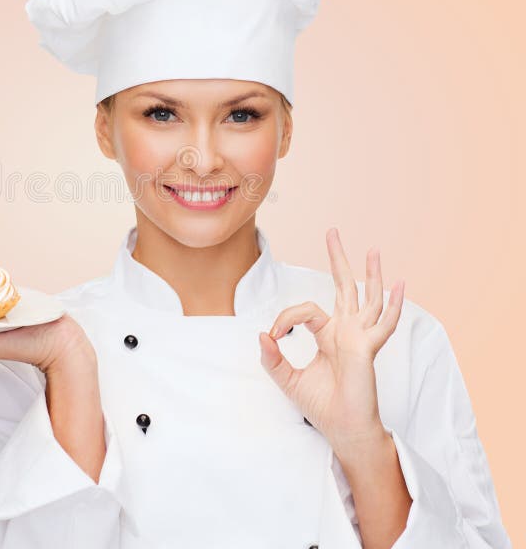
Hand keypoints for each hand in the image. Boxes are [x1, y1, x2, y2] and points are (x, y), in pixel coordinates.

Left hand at [258, 227, 403, 455]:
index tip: (273, 335)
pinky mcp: (367, 349)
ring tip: (372, 249)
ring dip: (370, 273)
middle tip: (332, 231)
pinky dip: (394, 306)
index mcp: (328, 334)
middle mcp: (346, 331)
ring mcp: (360, 338)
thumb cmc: (321, 405)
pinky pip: (384, 325)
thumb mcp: (287, 379)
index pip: (306, 310)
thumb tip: (260, 334)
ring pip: (367, 298)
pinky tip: (400, 285)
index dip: (286, 317)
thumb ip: (272, 358)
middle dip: (338, 259)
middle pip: (344, 286)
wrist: (342, 430)